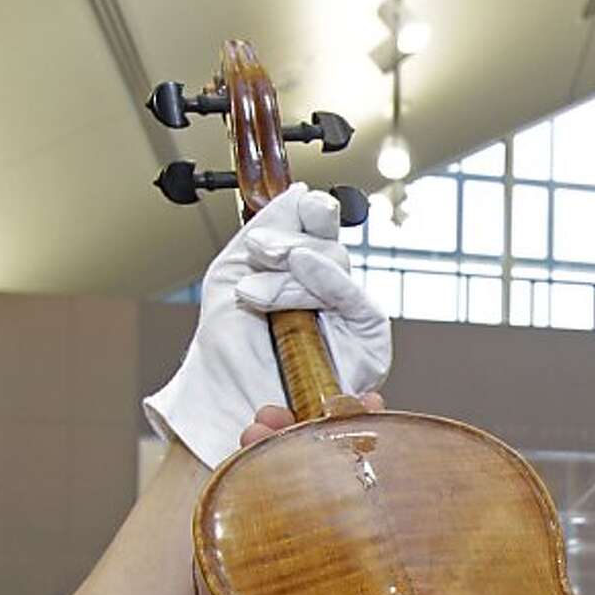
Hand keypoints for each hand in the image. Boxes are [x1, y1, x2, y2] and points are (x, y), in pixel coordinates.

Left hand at [144, 184, 390, 466]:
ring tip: (254, 296)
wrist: (226, 403)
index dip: (308, 214)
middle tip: (256, 254)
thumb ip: (267, 230)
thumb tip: (300, 191)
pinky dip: (330, 279)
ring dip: (291, 273)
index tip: (291, 204)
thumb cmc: (228, 350)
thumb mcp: (234, 274)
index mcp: (302, 275)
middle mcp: (331, 294)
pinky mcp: (368, 348)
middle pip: (328, 245)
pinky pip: (359, 303)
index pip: (320, 230)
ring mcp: (351, 320)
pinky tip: (304, 269)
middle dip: (287, 243)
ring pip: (338, 267)